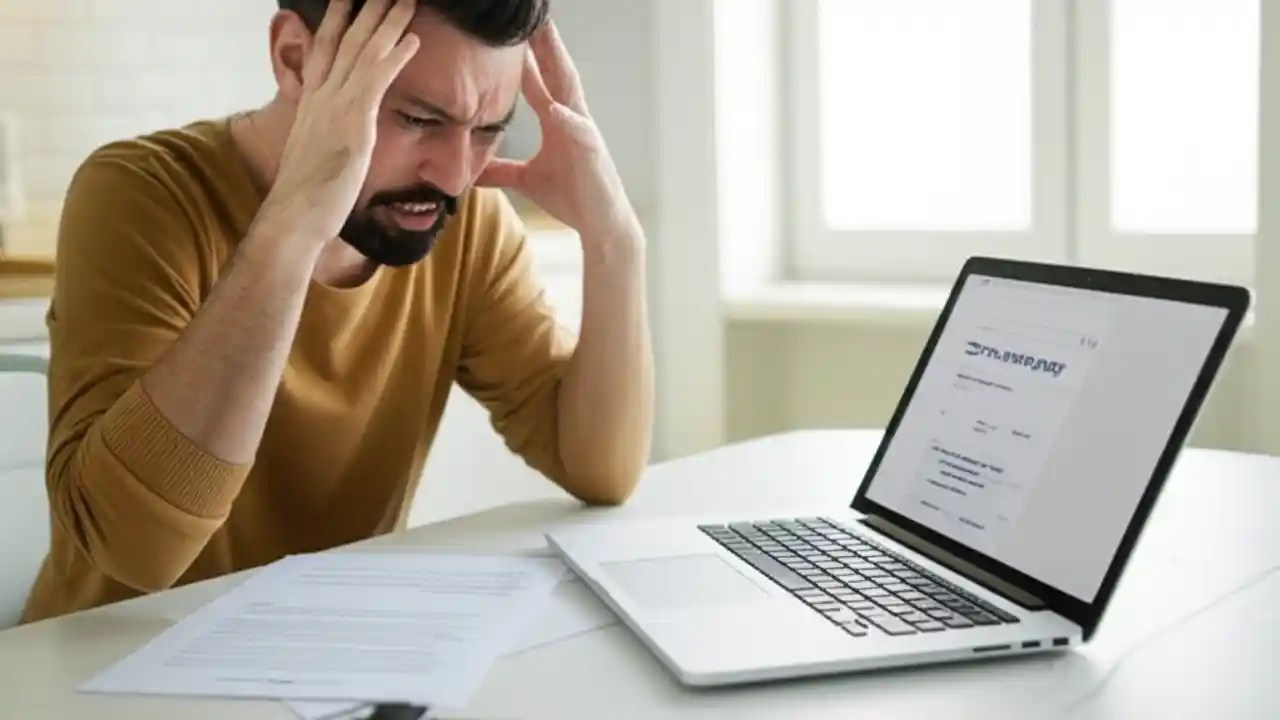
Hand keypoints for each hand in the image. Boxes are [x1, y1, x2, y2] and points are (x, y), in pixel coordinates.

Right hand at [258, 0, 419, 244]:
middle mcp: (320, 97)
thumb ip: (326, 136)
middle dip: (365, 8)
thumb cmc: (307, 196)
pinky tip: (414, 40)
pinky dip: (395, 57)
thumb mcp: (315, 155)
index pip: (324, 50)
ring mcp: (335, 108)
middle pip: (345, 40)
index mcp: (311, 103)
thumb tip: (335, 138)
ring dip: (387, 21)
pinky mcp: (353, 124)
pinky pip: (376, 80)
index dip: (337, 21)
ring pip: (364, 51)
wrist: (294, 216)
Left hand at [477, 22, 641, 246]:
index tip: (511, 31)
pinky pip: (578, 132)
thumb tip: (472, 169)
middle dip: (543, 42)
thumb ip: (501, 170)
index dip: (526, 54)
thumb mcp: (526, 180)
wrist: (600, 223)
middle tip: (534, 15)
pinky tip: (555, 107)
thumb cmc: (571, 197)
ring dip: (558, 61)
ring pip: (568, 89)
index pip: (538, 78)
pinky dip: (567, 119)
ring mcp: (583, 132)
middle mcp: (570, 118)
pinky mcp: (591, 153)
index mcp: (556, 119)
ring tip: (547, 35)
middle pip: (555, 71)